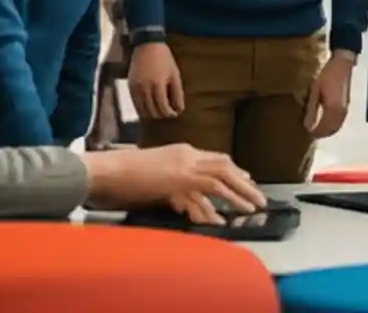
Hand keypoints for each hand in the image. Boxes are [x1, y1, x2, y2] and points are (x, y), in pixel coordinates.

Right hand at [83, 144, 266, 224]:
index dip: (234, 170)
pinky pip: (207, 191)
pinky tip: (226, 216)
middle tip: (258, 196)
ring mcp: (184, 166)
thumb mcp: (156, 172)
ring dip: (240, 192)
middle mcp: (187, 155)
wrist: (109, 168)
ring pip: (222, 177)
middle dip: (243, 181)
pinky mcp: (178, 179)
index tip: (247, 180)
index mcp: (183, 151)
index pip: (216, 158)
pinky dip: (219, 204)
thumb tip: (187, 200)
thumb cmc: (125, 172)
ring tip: (254, 206)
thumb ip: (176, 183)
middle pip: (224, 165)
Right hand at [128, 42, 183, 118]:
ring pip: (142, 109)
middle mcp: (145, 89)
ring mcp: (135, 88)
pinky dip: (141, 108)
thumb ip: (177, 93)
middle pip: (152, 110)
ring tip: (158, 111)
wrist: (147, 45)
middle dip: (161, 114)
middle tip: (167, 113)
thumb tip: (180, 109)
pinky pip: (134, 103)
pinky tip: (148, 107)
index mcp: (158, 86)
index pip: (163, 107)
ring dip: (151, 113)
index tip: (174, 113)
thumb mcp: (175, 75)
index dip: (169, 113)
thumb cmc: (164, 59)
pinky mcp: (129, 86)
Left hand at [304, 53, 352, 137]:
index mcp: (333, 109)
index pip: (324, 128)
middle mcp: (341, 112)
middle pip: (332, 130)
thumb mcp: (315, 91)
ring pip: (337, 126)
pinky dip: (333, 125)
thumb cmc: (327, 75)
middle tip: (311, 133)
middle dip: (322, 134)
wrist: (342, 65)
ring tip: (317, 129)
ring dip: (328, 130)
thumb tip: (307, 125)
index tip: (306, 133)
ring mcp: (346, 109)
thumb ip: (311, 109)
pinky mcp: (347, 106)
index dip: (315, 133)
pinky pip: (340, 121)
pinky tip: (325, 122)